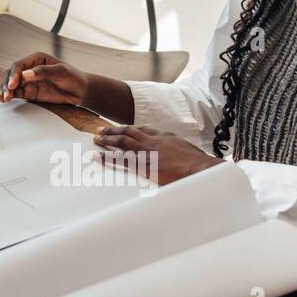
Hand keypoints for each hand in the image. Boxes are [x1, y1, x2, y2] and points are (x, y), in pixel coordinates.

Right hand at [0, 52, 88, 105]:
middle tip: (6, 93)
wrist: (81, 92)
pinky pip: (17, 93)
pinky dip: (10, 95)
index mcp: (37, 59)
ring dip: (5, 90)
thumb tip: (25, 74)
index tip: (13, 85)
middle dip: (6, 83)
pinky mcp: (30, 92)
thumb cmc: (74, 78)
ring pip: (11, 83)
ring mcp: (29, 81)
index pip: (19, 65)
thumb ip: (44, 72)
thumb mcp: (62, 72)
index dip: (14, 75)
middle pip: (11, 74)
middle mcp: (30, 69)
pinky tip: (5, 99)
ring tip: (3, 98)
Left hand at [92, 125, 222, 184]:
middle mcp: (153, 140)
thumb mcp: (188, 151)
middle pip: (129, 131)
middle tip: (101, 129)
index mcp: (164, 136)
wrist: (200, 168)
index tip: (122, 128)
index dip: (130, 128)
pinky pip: (120, 159)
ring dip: (107, 139)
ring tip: (96, 138)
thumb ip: (178, 151)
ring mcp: (146, 151)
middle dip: (114, 130)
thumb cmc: (199, 164)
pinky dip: (107, 157)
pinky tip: (97, 157)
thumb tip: (178, 157)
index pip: (143, 129)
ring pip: (122, 141)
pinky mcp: (142, 164)